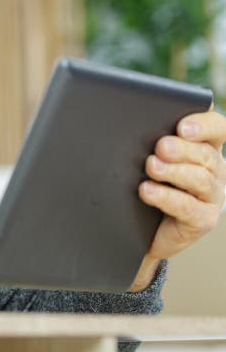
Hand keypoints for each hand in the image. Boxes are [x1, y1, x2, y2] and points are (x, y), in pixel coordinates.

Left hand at [130, 109, 225, 291]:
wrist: (141, 226)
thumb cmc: (148, 182)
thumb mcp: (151, 156)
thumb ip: (152, 140)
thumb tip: (135, 125)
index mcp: (205, 147)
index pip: (217, 129)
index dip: (204, 125)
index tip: (182, 126)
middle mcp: (214, 170)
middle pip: (206, 154)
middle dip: (182, 149)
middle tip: (160, 146)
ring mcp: (211, 196)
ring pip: (200, 179)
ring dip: (173, 171)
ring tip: (151, 166)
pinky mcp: (202, 219)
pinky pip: (187, 206)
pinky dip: (165, 197)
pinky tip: (147, 190)